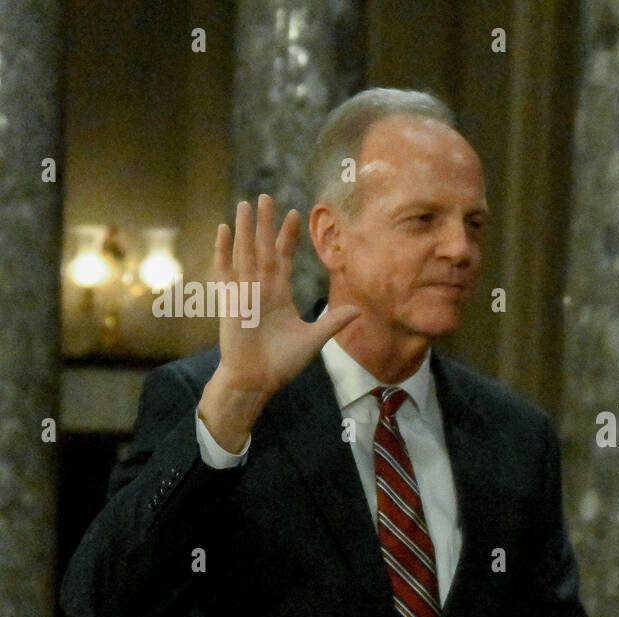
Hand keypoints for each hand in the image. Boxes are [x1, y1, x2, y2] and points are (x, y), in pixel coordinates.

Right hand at [198, 194, 360, 451]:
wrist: (256, 380)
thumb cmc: (282, 362)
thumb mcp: (313, 339)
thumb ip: (333, 322)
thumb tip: (358, 310)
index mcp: (279, 294)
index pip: (284, 257)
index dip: (288, 236)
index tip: (296, 213)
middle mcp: (261, 288)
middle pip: (264, 247)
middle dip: (265, 223)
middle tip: (266, 196)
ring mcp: (245, 292)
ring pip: (245, 253)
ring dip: (245, 229)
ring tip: (245, 204)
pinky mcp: (231, 301)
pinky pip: (225, 271)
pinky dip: (224, 251)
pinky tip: (224, 230)